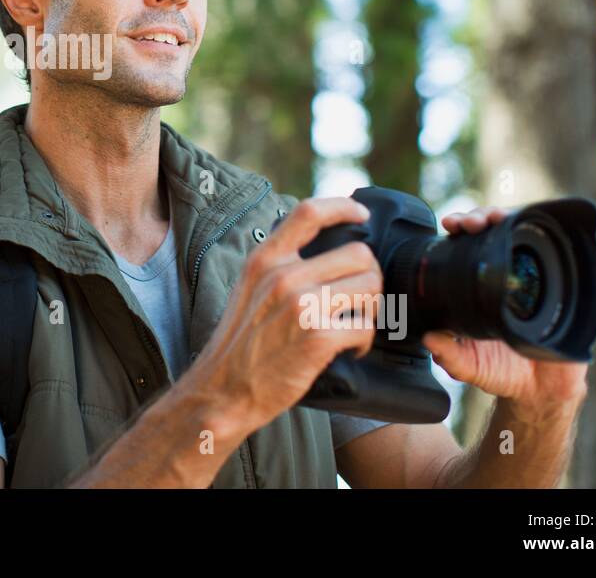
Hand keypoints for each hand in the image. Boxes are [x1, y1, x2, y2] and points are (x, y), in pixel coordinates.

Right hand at [190, 197, 383, 435]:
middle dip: (370, 278)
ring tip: (355, 325)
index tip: (362, 215)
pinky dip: (364, 342)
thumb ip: (279, 266)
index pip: (309, 212)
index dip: (343, 207)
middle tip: (361, 299)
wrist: (223, 389)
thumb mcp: (248, 288)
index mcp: (265, 259)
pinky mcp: (317, 338)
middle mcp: (284, 276)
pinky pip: (365, 327)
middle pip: (359, 255)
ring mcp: (302, 306)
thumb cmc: (238, 344)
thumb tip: (320, 252)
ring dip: (372, 309)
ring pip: (370, 288)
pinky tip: (349, 350)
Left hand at [422, 206, 587, 406]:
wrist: (544, 391)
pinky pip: (552, 255)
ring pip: (519, 236)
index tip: (450, 224)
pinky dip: (543, 236)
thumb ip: (450, 356)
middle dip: (479, 217)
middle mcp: (502, 278)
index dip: (458, 231)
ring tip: (496, 217)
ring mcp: (531, 279)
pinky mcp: (558, 287)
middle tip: (470, 221)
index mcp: (475, 288)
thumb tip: (429, 339)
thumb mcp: (471, 367)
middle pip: (490, 233)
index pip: (464, 247)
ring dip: (507, 219)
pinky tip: (533, 228)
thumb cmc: (503, 372)